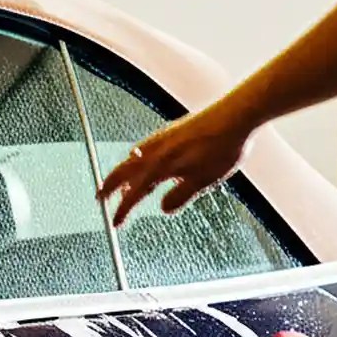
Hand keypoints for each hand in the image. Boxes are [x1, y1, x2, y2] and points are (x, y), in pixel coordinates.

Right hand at [96, 104, 253, 225]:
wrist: (237, 114)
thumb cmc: (222, 146)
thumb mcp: (204, 179)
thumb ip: (181, 195)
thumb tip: (163, 208)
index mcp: (161, 166)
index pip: (134, 193)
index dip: (123, 209)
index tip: (115, 222)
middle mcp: (157, 150)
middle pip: (124, 171)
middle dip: (109, 186)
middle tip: (99, 198)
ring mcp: (163, 138)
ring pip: (132, 158)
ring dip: (121, 172)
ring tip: (117, 182)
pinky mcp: (172, 131)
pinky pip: (144, 147)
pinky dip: (135, 158)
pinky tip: (142, 157)